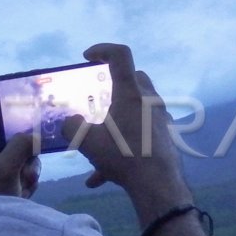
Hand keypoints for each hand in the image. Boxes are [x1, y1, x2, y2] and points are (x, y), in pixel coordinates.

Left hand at [0, 71, 40, 197]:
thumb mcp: (3, 173)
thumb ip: (19, 148)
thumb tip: (35, 135)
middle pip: (3, 130)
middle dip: (20, 135)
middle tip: (34, 130)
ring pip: (20, 150)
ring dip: (29, 162)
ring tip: (27, 179)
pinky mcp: (9, 183)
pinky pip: (27, 168)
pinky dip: (30, 177)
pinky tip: (27, 191)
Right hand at [63, 44, 190, 220]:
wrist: (158, 185)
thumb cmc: (124, 156)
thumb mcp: (88, 142)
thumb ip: (72, 127)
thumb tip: (70, 122)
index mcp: (131, 93)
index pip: (120, 56)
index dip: (102, 50)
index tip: (88, 57)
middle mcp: (149, 100)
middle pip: (133, 79)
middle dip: (114, 84)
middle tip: (97, 98)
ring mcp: (161, 118)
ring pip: (137, 108)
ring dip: (118, 120)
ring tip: (97, 147)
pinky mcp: (166, 136)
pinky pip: (141, 134)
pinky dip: (124, 145)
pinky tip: (104, 175)